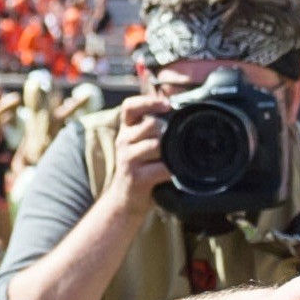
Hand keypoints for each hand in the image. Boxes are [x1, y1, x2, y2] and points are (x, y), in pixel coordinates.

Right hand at [108, 95, 171, 212]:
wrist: (126, 198)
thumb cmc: (142, 165)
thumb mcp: (143, 141)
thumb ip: (155, 123)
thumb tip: (174, 102)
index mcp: (127, 128)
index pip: (130, 106)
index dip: (148, 102)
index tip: (167, 105)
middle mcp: (123, 140)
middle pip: (151, 124)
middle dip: (168, 131)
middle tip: (176, 141)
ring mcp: (127, 158)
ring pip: (157, 145)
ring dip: (171, 151)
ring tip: (174, 157)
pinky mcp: (135, 176)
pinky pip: (161, 167)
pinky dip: (172, 168)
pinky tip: (174, 170)